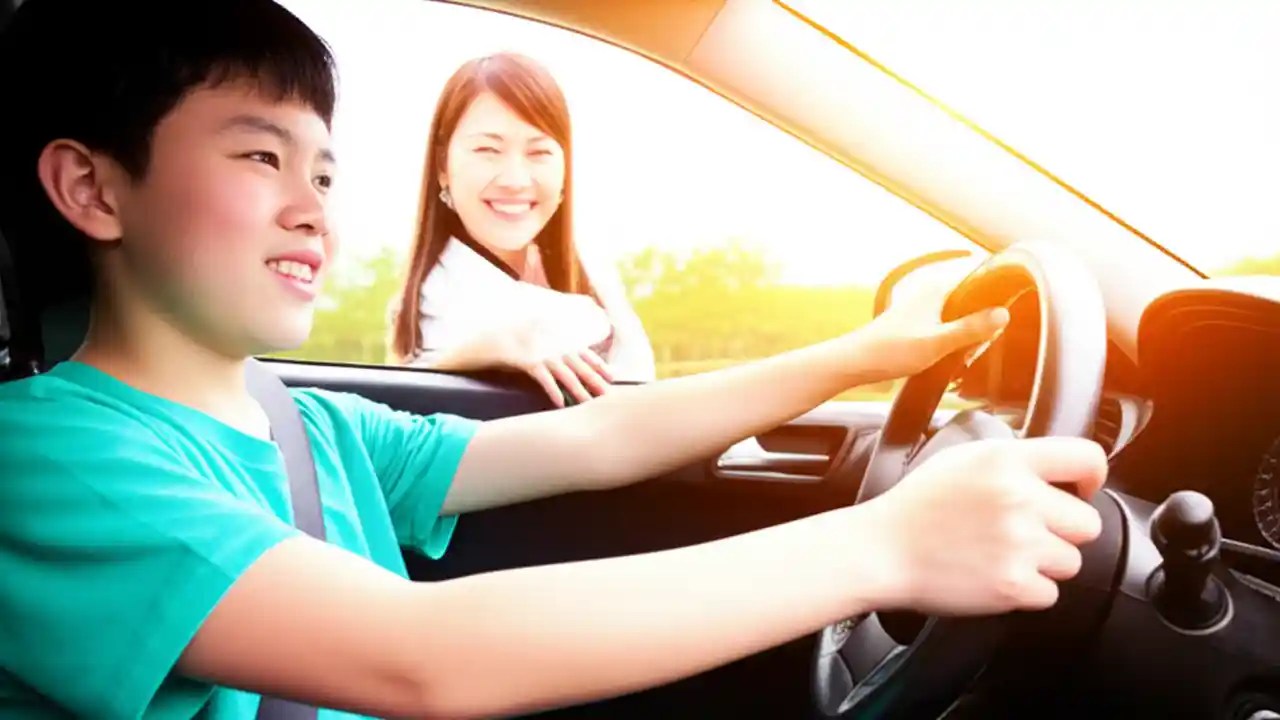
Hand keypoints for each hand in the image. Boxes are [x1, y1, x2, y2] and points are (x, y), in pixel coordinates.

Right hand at [484, 285, 615, 406]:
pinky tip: (560, 404)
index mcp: (561, 340)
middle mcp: (556, 347)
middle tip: (609, 395)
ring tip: (589, 403)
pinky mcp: (530, 362)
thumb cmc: (518, 337)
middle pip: (581, 367)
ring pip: (567, 375)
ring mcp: (544, 354)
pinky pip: (545, 379)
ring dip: (579, 390)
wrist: (495, 334)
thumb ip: (556, 343)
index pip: (586, 354)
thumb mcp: (543, 335)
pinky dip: (554, 391)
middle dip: (596, 381)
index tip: (612, 376)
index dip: (600, 366)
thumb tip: (566, 356)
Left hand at [857, 271, 1008, 379]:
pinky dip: (957, 340)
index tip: (1017, 296)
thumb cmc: (891, 350)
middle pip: (974, 297)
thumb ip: (971, 329)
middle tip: (988, 338)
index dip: (999, 284)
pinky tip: (956, 357)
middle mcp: (932, 293)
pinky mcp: (920, 324)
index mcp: (938, 288)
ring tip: (971, 351)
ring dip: (971, 332)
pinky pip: (950, 327)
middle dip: (986, 317)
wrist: (856, 362)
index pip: (978, 274)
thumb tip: (1004, 314)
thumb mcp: (937, 342)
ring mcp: (925, 308)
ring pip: (962, 314)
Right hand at [861, 437, 1106, 614]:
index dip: (1092, 477)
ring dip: (1044, 563)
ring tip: (1003, 554)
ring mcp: (1019, 544)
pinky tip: (995, 575)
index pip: (1086, 458)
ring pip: (1071, 562)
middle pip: (1088, 523)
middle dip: (1062, 531)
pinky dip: (1026, 592)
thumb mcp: (962, 459)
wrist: (881, 551)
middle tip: (1025, 532)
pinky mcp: (1013, 585)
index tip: (1084, 489)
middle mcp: (1018, 498)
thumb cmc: (916, 507)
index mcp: (1006, 460)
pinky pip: (1050, 594)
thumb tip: (1058, 468)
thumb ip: (1012, 459)